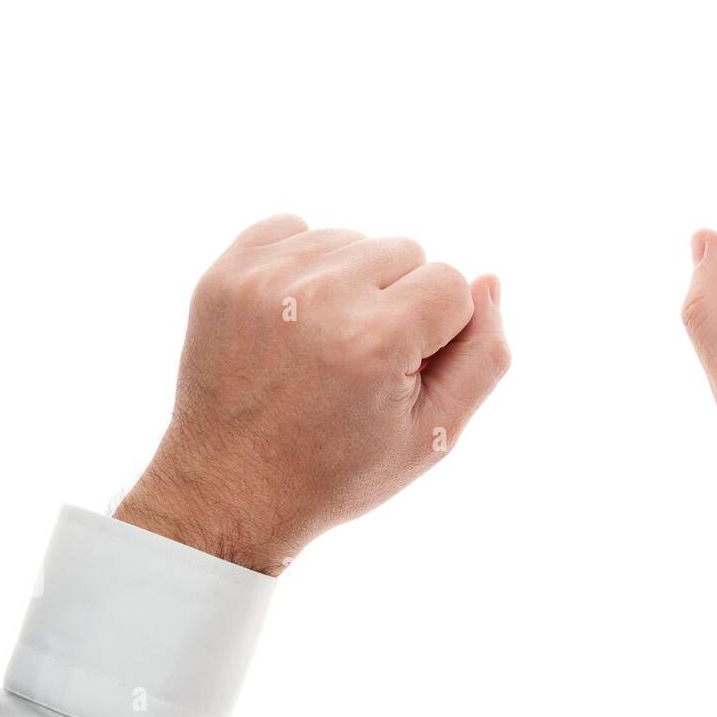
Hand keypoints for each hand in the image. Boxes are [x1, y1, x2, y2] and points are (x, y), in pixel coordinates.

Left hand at [114, 214, 509, 573]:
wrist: (230, 488)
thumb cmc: (340, 469)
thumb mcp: (435, 434)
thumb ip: (484, 356)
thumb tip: (489, 281)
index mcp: (375, 340)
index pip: (452, 284)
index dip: (438, 334)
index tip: (402, 375)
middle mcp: (318, 298)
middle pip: (406, 250)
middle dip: (399, 302)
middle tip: (362, 364)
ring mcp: (264, 280)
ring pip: (355, 239)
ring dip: (354, 283)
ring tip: (327, 343)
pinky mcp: (227, 271)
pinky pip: (296, 228)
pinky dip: (306, 267)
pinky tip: (295, 319)